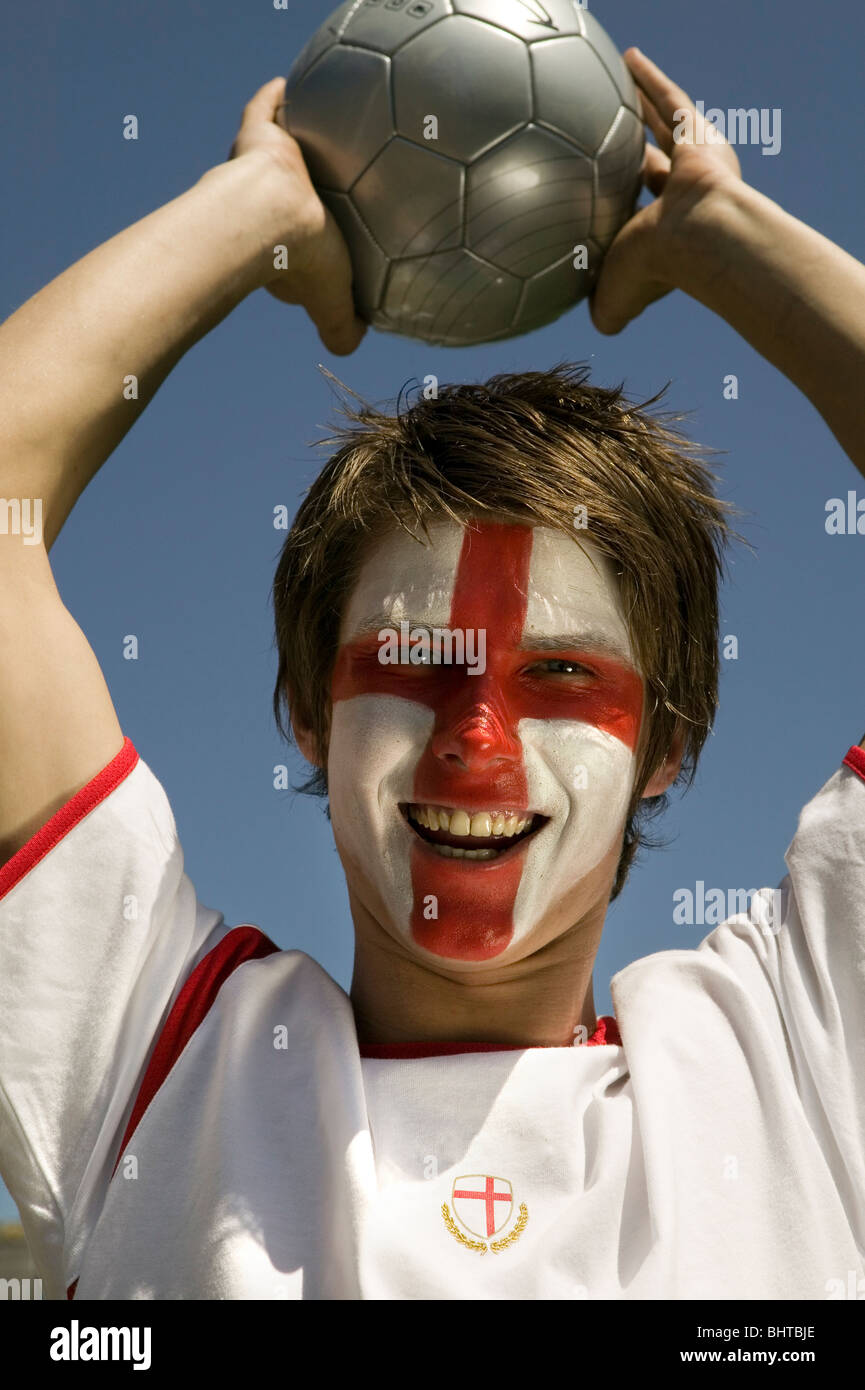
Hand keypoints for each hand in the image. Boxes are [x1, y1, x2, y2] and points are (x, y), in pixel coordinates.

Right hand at [229, 77, 366, 355]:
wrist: (271, 217)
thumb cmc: (302, 260)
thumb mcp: (332, 301)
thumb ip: (340, 326)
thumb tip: (352, 346)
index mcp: (281, 239)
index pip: (298, 234)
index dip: (312, 236)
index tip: (327, 233)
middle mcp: (265, 202)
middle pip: (286, 190)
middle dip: (297, 187)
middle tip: (319, 179)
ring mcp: (258, 166)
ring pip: (275, 152)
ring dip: (290, 143)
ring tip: (314, 128)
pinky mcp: (257, 135)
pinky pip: (265, 107)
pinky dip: (274, 96)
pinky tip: (290, 84)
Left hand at [590, 49, 742, 334]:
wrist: (703, 240)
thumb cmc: (658, 270)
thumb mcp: (617, 296)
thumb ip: (608, 309)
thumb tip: (602, 327)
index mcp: (665, 231)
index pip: (644, 215)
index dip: (628, 207)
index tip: (611, 202)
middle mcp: (682, 195)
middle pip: (654, 164)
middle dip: (640, 154)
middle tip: (617, 137)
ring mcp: (694, 161)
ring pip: (664, 126)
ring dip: (644, 106)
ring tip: (626, 85)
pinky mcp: (696, 134)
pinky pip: (669, 98)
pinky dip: (650, 80)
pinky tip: (630, 59)